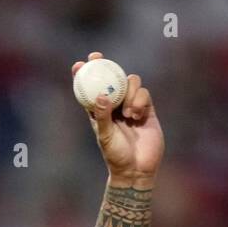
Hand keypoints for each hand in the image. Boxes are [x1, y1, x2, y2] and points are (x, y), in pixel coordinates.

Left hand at [73, 51, 163, 186]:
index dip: (85, 75)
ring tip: (128, 113)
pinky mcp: (147, 109)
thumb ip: (103, 116)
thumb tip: (100, 96)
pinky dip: (140, 100)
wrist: (137, 168)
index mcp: (99, 112)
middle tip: (98, 58)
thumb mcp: (106, 136)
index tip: (80, 63)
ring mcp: (131, 106)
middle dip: (105, 65)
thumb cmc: (116, 156)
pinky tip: (137, 115)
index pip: (91, 89)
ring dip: (129, 92)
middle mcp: (115, 106)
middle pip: (111, 79)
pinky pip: (144, 93)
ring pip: (131, 83)